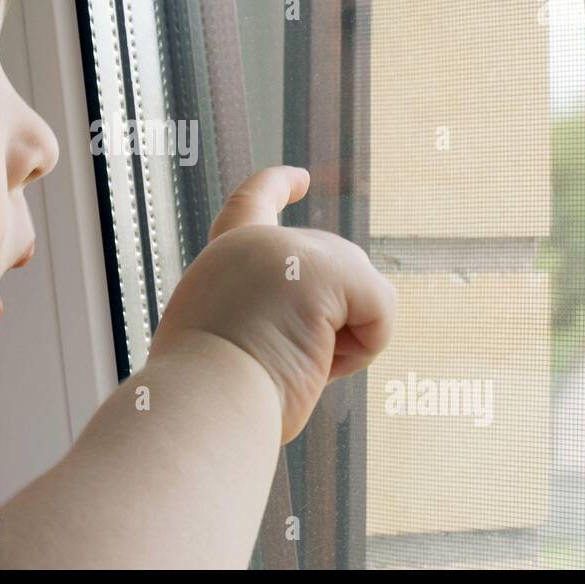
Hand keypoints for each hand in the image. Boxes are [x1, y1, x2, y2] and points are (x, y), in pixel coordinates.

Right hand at [152, 166, 395, 443]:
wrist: (204, 405)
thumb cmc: (213, 401)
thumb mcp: (229, 347)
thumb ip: (266, 317)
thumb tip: (330, 325)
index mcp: (221, 262)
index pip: (251, 205)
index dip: (276, 187)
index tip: (300, 178)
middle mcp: (253, 244)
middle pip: (335, 272)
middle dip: (333, 326)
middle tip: (282, 365)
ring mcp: (289, 249)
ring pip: (362, 292)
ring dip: (344, 344)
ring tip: (293, 364)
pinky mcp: (326, 268)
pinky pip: (381, 306)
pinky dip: (367, 345)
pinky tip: (323, 360)